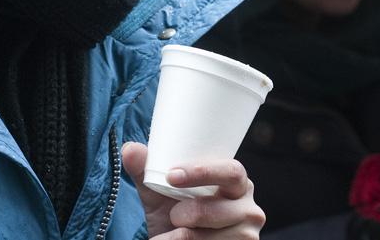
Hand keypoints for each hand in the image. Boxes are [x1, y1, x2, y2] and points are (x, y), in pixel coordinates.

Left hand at [121, 142, 263, 238]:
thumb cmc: (174, 213)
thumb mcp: (159, 191)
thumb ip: (145, 169)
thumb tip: (130, 149)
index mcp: (237, 182)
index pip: (230, 171)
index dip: (202, 173)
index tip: (171, 177)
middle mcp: (250, 208)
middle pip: (214, 210)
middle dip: (185, 214)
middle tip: (172, 215)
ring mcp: (247, 235)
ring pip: (207, 238)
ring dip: (180, 236)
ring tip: (177, 231)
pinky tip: (178, 239)